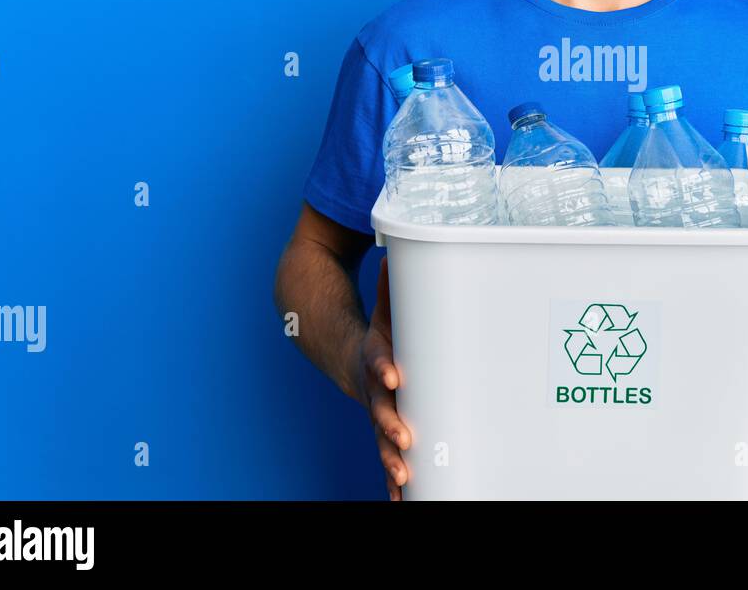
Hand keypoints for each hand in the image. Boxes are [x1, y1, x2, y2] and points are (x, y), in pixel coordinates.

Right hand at [351, 253, 410, 500]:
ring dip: (392, 460)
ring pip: (382, 439)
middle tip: (404, 442)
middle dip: (391, 426)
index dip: (384, 367)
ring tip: (403, 480)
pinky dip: (393, 478)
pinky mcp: (383, 427)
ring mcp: (376, 410)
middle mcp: (373, 388)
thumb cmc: (377, 330)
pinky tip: (400, 499)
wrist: (344, 352)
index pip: (379, 361)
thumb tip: (398, 249)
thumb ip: (392, 286)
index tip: (394, 377)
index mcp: (375, 357)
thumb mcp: (384, 307)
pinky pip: (388, 455)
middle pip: (381, 408)